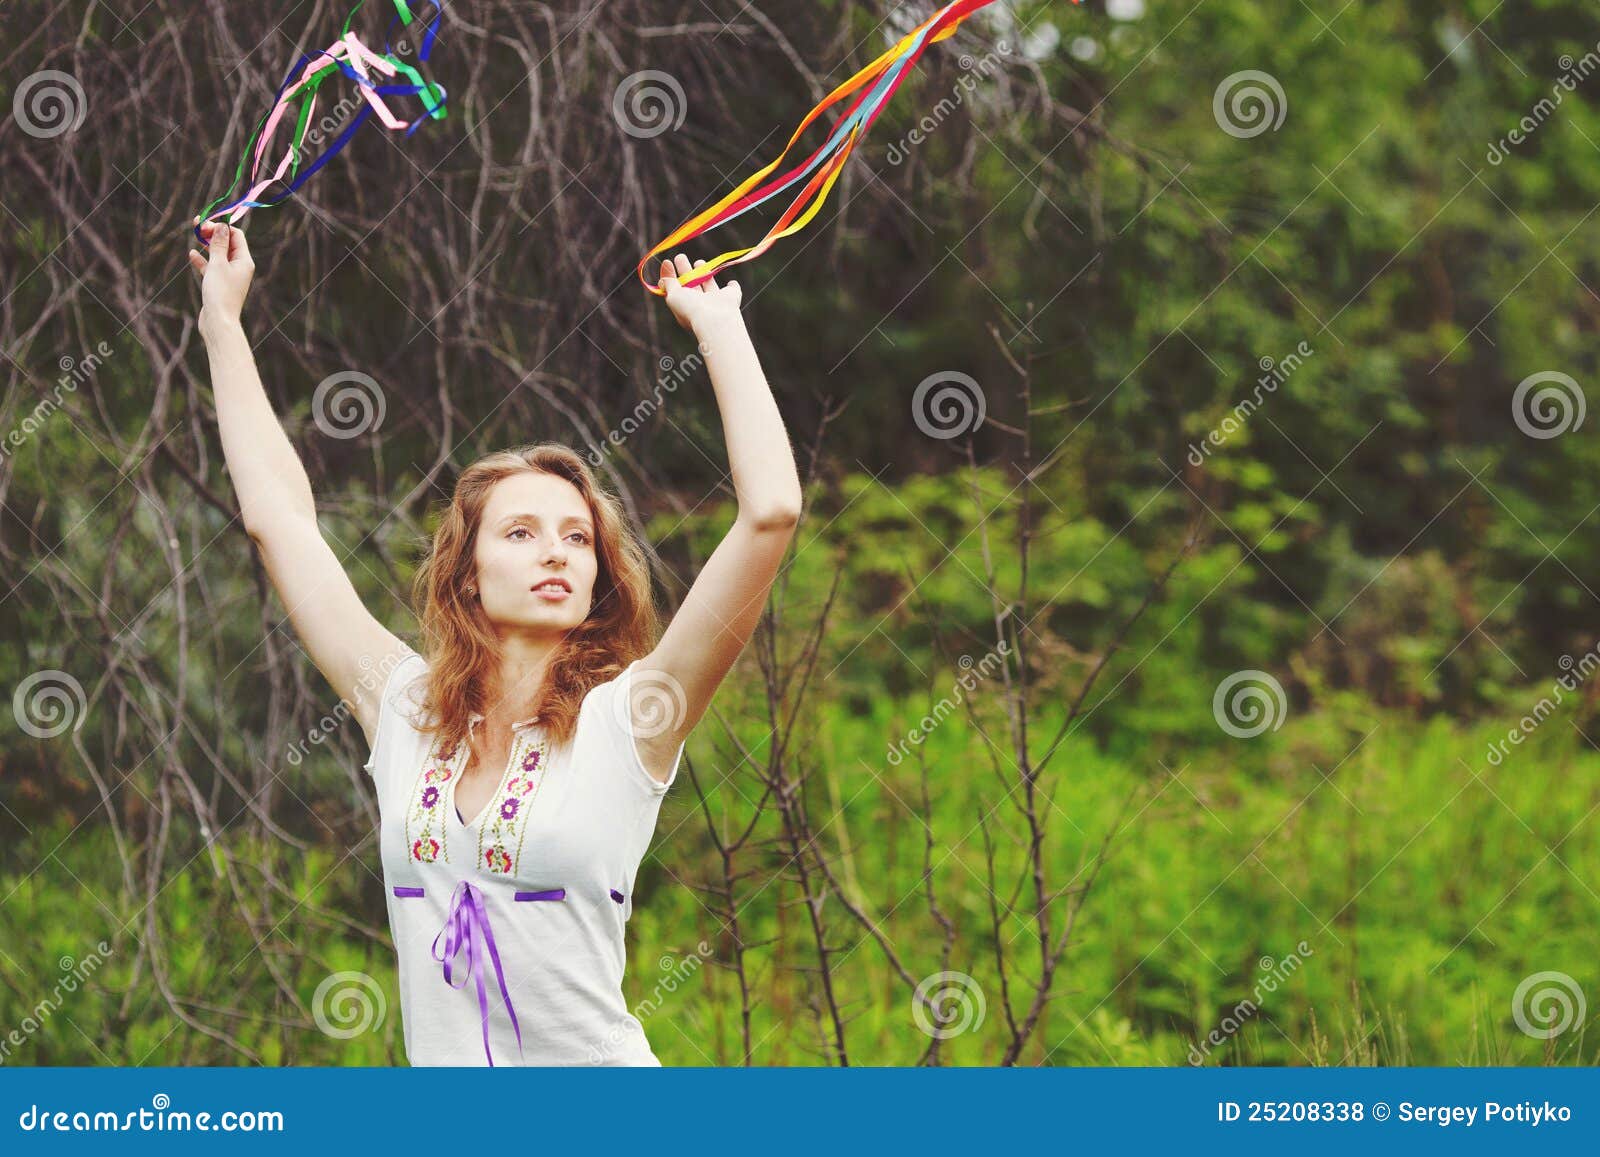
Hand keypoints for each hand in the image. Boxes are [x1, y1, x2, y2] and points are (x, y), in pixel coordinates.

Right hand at [187, 220, 255, 335]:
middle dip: (212, 233)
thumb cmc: (220, 292)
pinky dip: (203, 260)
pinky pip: (211, 267)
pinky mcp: (219, 284)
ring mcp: (230, 276)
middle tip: (196, 224)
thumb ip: (218, 244)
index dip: (221, 227)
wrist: (218, 321)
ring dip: (207, 244)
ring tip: (194, 233)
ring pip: (218, 254)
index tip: (205, 223)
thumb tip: (222, 226)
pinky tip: (192, 254)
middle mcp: (240, 267)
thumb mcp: (218, 264)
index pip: (236, 235)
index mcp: (244, 261)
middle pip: (227, 243)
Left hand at [659, 253, 742, 336]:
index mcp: (685, 305)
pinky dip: (733, 287)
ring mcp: (716, 301)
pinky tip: (731, 284)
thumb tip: (663, 273)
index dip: (670, 275)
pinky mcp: (731, 297)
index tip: (668, 262)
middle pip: (691, 283)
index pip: (676, 288)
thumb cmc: (691, 309)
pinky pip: (732, 290)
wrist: (714, 319)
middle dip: (685, 269)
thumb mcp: (673, 295)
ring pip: (708, 284)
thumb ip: (668, 284)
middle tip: (680, 257)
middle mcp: (700, 304)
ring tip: (698, 262)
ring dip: (703, 273)